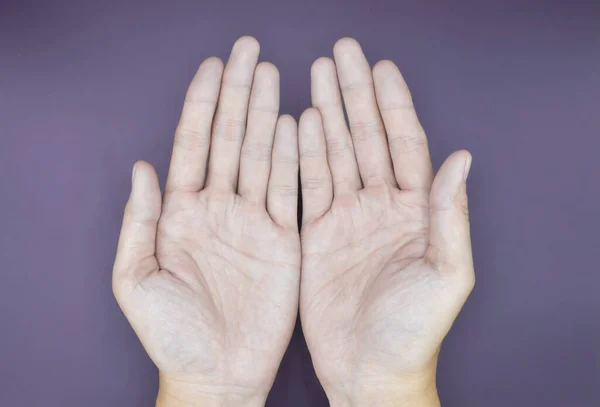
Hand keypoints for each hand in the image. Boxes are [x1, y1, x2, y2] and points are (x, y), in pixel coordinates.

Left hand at [112, 37, 300, 406]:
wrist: (218, 373)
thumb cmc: (172, 335)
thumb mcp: (136, 280)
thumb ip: (137, 222)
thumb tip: (140, 167)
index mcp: (180, 214)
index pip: (193, 145)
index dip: (202, 104)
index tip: (213, 65)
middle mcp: (218, 209)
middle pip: (230, 139)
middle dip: (238, 94)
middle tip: (249, 51)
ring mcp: (252, 221)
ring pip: (262, 156)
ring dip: (267, 114)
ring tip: (272, 75)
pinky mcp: (283, 239)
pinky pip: (288, 190)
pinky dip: (294, 157)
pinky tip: (296, 123)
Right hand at [298, 38, 473, 405]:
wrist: (369, 371)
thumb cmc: (413, 331)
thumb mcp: (446, 276)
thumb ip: (451, 217)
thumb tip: (462, 159)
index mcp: (415, 213)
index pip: (405, 145)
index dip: (393, 105)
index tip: (379, 67)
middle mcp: (381, 208)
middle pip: (367, 138)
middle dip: (355, 95)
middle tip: (341, 53)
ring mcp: (347, 219)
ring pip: (335, 154)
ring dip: (326, 114)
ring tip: (315, 75)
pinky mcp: (317, 236)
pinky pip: (308, 185)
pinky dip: (301, 154)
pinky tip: (295, 123)